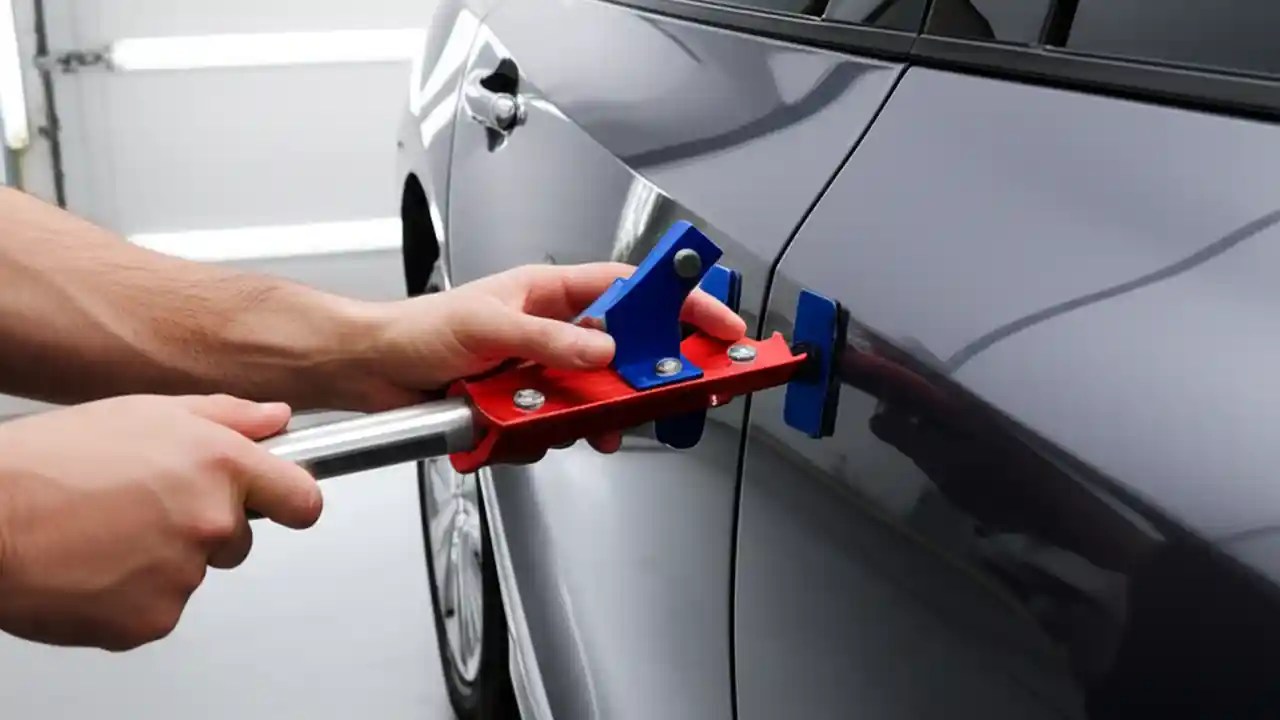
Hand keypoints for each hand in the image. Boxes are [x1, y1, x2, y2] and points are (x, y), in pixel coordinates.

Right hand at [0, 394, 321, 650]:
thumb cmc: (50, 462)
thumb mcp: (145, 412)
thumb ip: (225, 416)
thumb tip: (274, 420)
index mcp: (220, 465)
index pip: (301, 497)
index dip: (290, 501)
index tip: (281, 504)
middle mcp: (212, 520)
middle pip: (239, 539)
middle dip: (202, 528)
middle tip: (140, 508)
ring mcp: (185, 575)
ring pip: (193, 573)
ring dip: (161, 561)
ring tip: (105, 532)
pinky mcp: (153, 619)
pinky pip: (159, 610)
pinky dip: (131, 596)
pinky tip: (94, 566)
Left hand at [342, 262, 746, 453]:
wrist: (376, 372)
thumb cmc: (421, 329)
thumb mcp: (489, 324)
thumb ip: (549, 340)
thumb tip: (602, 352)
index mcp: (552, 293)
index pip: (634, 291)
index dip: (682, 303)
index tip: (719, 326)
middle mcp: (556, 332)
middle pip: (628, 353)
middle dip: (644, 380)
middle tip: (668, 396)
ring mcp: (544, 373)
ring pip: (596, 399)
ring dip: (587, 417)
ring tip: (572, 425)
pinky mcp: (528, 409)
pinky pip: (559, 428)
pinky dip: (547, 438)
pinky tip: (520, 433)